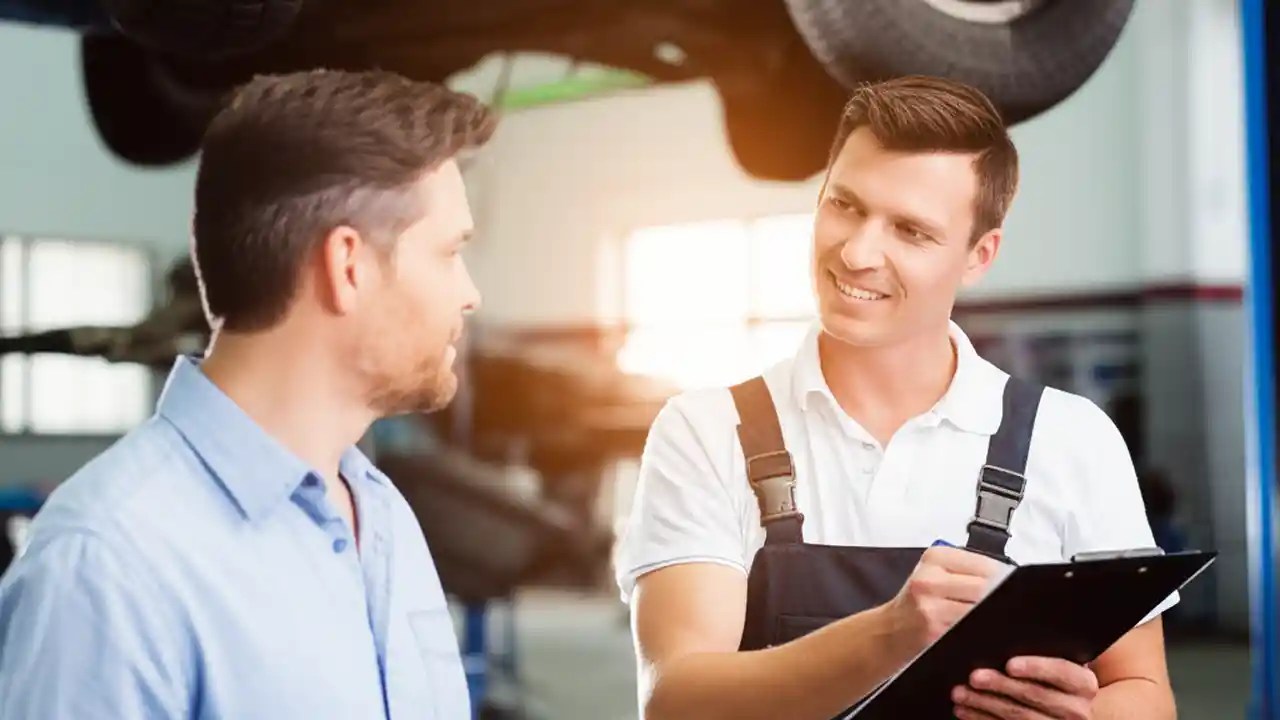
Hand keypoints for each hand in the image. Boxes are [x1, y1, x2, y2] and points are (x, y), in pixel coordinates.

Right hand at [884, 546, 1004, 650]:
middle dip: (1000, 599)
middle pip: (986, 588)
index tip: (1011, 587)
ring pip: (981, 610)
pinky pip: (972, 629)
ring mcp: (931, 607)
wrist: (889, 630)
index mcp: (934, 558)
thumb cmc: (917, 601)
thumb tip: (1011, 578)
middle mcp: (929, 579)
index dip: (1005, 579)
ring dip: (992, 616)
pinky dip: (980, 630)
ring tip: (989, 618)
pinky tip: (977, 630)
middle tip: (1005, 606)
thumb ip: (968, 571)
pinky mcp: (935, 631)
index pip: (986, 565)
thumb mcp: (935, 573)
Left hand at [952, 656, 1098, 718]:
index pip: (1061, 671)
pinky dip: (982, 719)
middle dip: (1001, 685)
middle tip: (973, 676)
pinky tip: (964, 710)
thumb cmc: (1046, 673)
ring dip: (985, 704)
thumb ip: (1034, 645)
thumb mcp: (1049, 658)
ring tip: (959, 692)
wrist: (1056, 705)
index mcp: (1084, 683)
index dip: (1035, 667)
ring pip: (1020, 717)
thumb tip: (1001, 630)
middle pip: (1036, 696)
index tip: (1009, 664)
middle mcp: (1078, 710)